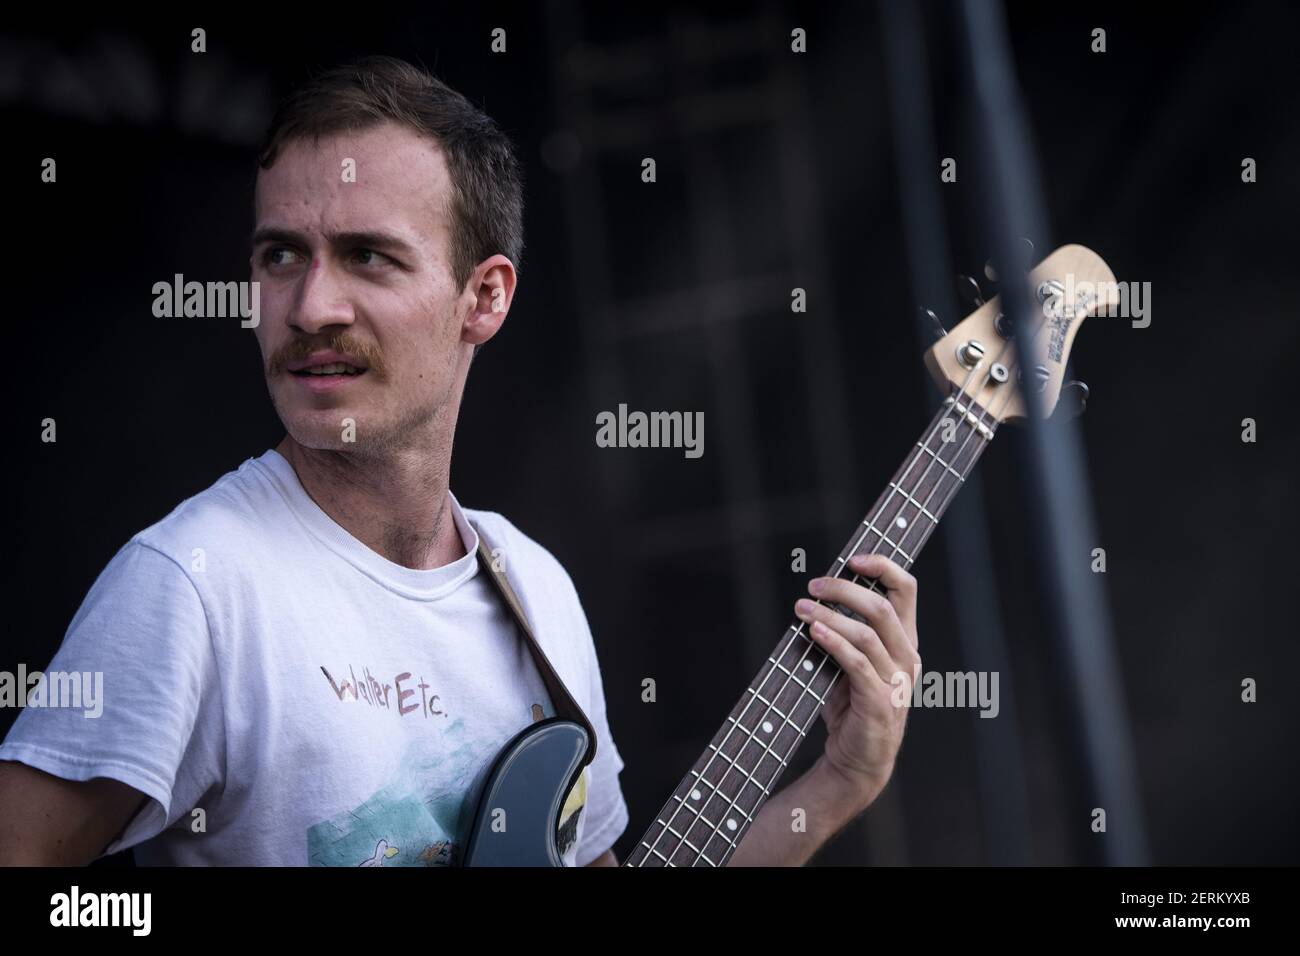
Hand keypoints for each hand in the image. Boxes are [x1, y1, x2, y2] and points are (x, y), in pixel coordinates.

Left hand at [793, 553, 920, 813]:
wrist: (857, 761)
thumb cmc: (852, 708)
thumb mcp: (853, 662)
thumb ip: (845, 631)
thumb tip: (816, 596)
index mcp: (905, 642)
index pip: (907, 591)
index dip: (883, 567)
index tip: (852, 558)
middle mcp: (907, 659)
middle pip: (883, 607)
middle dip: (845, 589)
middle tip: (813, 585)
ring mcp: (896, 682)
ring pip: (868, 633)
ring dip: (830, 615)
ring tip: (801, 607)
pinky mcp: (879, 702)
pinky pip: (856, 663)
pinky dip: (833, 642)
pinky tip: (813, 631)